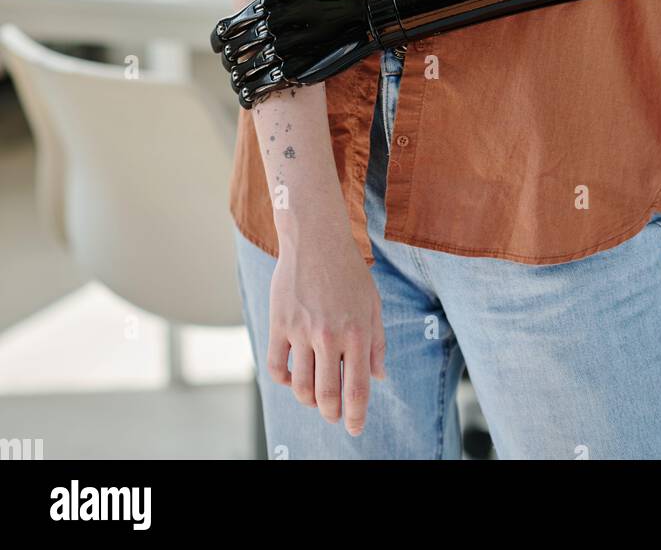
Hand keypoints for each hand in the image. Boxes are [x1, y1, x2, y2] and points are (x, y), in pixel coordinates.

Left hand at [213, 0, 371, 105]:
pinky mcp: (294, 69)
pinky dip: (250, 95)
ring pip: (245, 71)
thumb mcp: (296, 0)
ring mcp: (284, 47)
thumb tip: (245, 31)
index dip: (219, 42)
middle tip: (236, 71)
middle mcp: (272, 23)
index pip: (228, 27)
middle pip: (236, 51)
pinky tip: (249, 99)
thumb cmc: (329, 10)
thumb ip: (271, 14)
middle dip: (232, 65)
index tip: (222, 50)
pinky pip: (261, 86)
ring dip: (239, 83)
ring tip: (241, 89)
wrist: (363, 17)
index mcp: (269, 4)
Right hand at [266, 209, 386, 438]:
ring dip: (309, 401)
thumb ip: (377, 343)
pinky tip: (293, 378)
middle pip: (327, 396)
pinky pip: (276, 367)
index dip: (355, 417)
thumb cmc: (349, 271)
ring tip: (315, 398)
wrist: (316, 238)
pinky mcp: (279, 324)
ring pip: (300, 387)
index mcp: (357, 333)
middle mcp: (329, 336)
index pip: (356, 390)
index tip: (354, 428)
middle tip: (334, 415)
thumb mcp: (372, 304)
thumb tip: (378, 378)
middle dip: (332, 414)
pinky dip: (284, 381)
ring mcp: (301, 331)